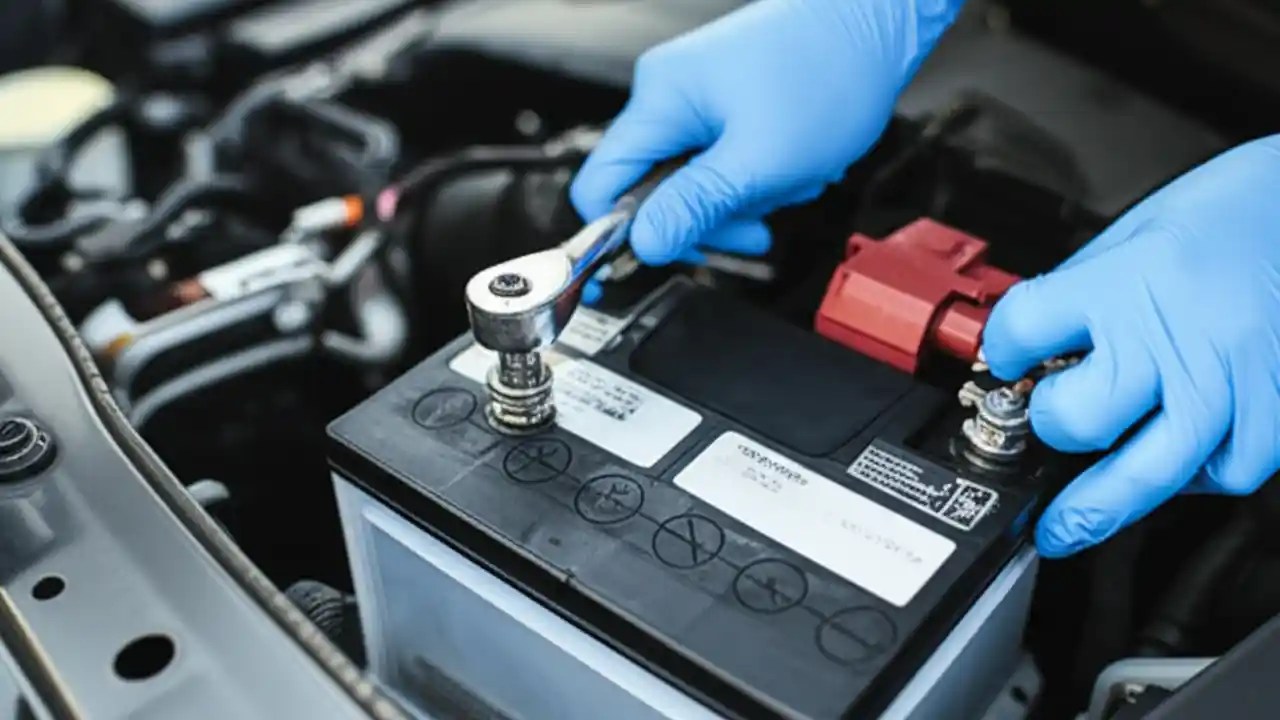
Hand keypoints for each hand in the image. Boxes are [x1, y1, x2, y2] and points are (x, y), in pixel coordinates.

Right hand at [570, 0, 964, 302]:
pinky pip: (721, 160)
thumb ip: (696, 206)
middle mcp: (668, 92)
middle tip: (749, 228)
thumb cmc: (829, 70)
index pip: (600, 184)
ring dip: (739, 198)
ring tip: (784, 184)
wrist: (878, 19)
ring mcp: (697, 96)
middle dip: (704, 218)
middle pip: (652, 188)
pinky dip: (755, 175)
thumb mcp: (760, 161)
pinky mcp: (726, 102)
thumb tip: (645, 244)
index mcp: (660, 99)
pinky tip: (788, 166)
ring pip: (693, 180)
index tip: (649, 260)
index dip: (618, 233)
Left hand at [983, 135, 1279, 557]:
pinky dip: (1192, 479)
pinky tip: (1171, 469)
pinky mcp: (1279, 410)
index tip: (1004, 360)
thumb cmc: (1236, 211)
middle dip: (1050, 427)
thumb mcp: (1135, 232)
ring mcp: (1234, 382)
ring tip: (1065, 525)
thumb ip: (1080, 291)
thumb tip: (1030, 342)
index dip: (1001, 350)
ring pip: (1148, 473)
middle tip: (1048, 425)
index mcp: (1126, 282)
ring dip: (1097, 504)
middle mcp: (1176, 337)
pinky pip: (1225, 472)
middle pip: (1077, 420)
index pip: (1023, 333)